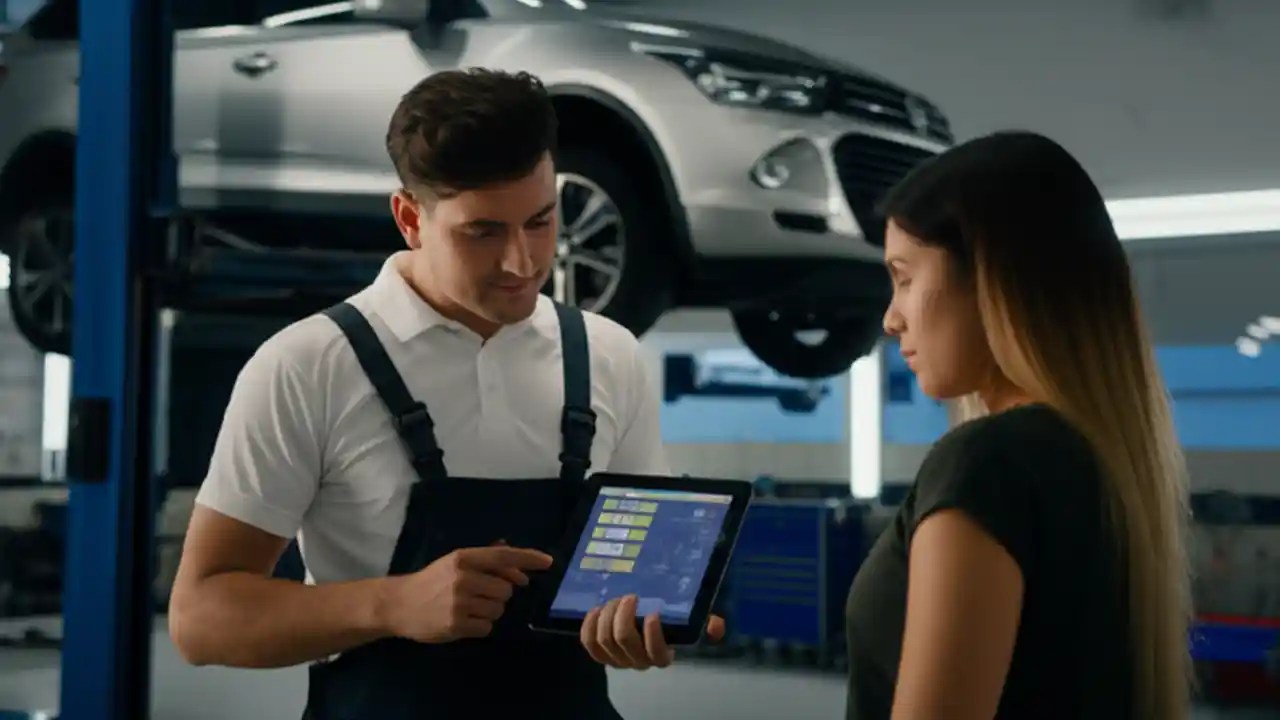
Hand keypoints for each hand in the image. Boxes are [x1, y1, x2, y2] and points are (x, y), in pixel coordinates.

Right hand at [379, 545, 552, 643]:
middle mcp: (463, 577)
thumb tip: (516, 560)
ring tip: (469, 608)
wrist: (399, 604)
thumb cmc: (431, 581)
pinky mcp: (456, 624)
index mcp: (463, 558)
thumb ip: (485, 560)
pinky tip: (463, 621)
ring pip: (498, 609)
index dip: (528, 558)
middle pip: (506, 589)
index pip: (504, 556)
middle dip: (500, 594)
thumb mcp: (455, 562)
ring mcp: (460, 602)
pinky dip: (480, 626)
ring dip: (490, 611)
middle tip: (481, 595)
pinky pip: (487, 627)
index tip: (548, 562)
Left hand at [580, 594, 725, 669]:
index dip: (653, 633)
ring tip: (615, 599)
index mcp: (662, 656)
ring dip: (607, 615)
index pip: (656, 653)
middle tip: (630, 596)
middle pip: (624, 640)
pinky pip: (589, 643)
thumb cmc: (671, 620)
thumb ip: (709, 622)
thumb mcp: (694, 619)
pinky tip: (597, 609)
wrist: (644, 623)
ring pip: (605, 639)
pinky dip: (590, 625)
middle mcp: (639, 662)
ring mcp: (617, 660)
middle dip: (623, 614)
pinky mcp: (600, 653)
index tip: (654, 611)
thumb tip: (717, 625)